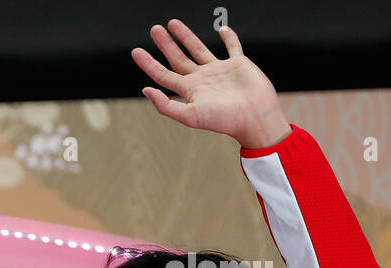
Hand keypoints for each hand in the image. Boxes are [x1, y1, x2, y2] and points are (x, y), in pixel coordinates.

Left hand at [132, 20, 289, 148]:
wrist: (254, 118)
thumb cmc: (223, 120)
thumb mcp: (189, 115)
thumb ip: (165, 105)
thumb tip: (145, 90)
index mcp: (189, 91)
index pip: (163, 74)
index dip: (148, 63)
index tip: (135, 50)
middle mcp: (201, 79)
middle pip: (178, 58)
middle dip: (166, 44)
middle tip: (154, 29)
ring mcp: (219, 71)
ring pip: (198, 49)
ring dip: (186, 36)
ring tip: (173, 23)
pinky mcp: (239, 64)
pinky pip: (232, 47)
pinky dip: (228, 37)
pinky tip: (222, 29)